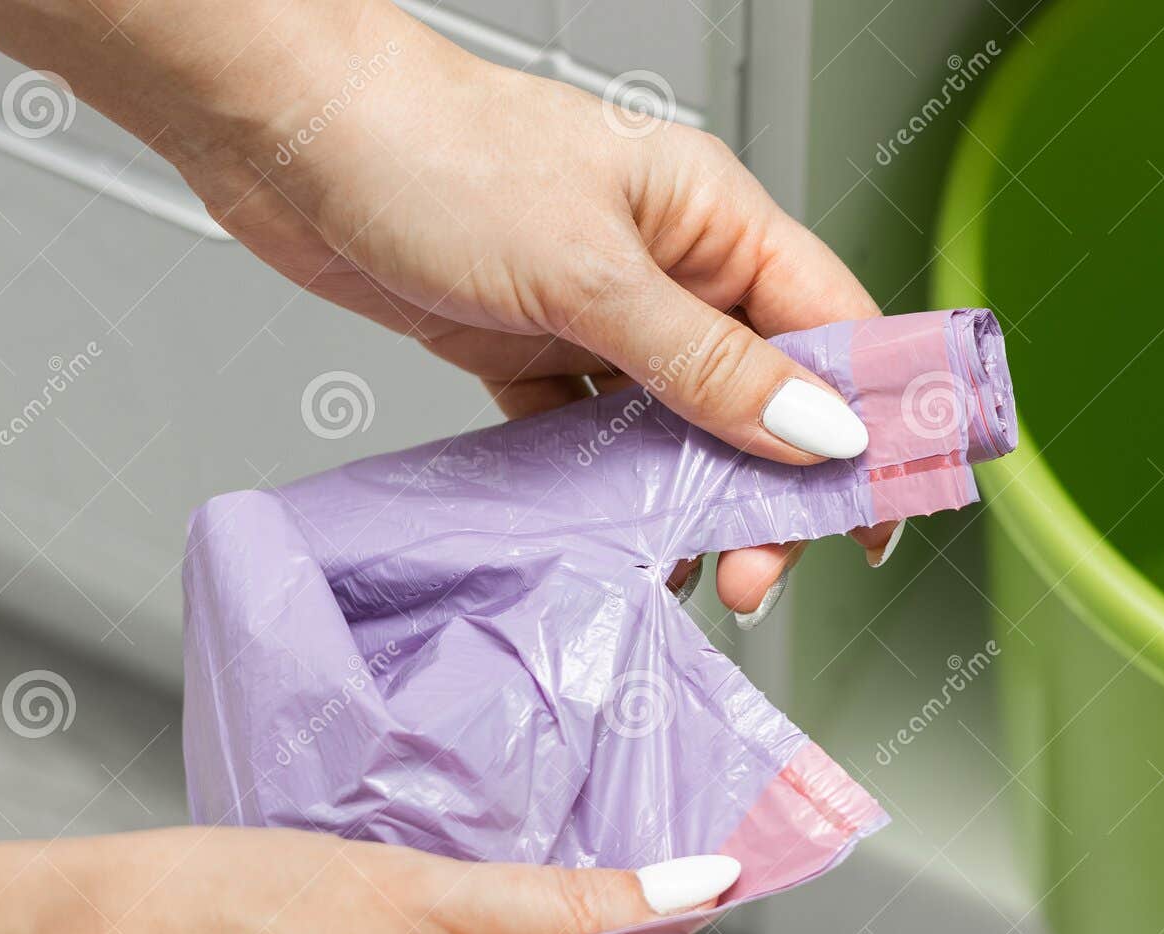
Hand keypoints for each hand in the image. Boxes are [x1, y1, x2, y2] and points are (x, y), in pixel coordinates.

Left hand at [192, 3, 898, 617]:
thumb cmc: (435, 151)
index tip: (876, 508)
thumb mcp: (592, 270)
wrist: (287, 136)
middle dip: (771, 488)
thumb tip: (814, 430)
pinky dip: (606, 491)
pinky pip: (593, 438)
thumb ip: (706, 363)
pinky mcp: (535, 350)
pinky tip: (612, 535)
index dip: (871, 420)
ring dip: (690, 499)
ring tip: (687, 565)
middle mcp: (672, 268)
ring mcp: (604, 314)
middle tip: (757, 567)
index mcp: (715, 219)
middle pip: (764, 393)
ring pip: (681, 426)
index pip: (835, 326)